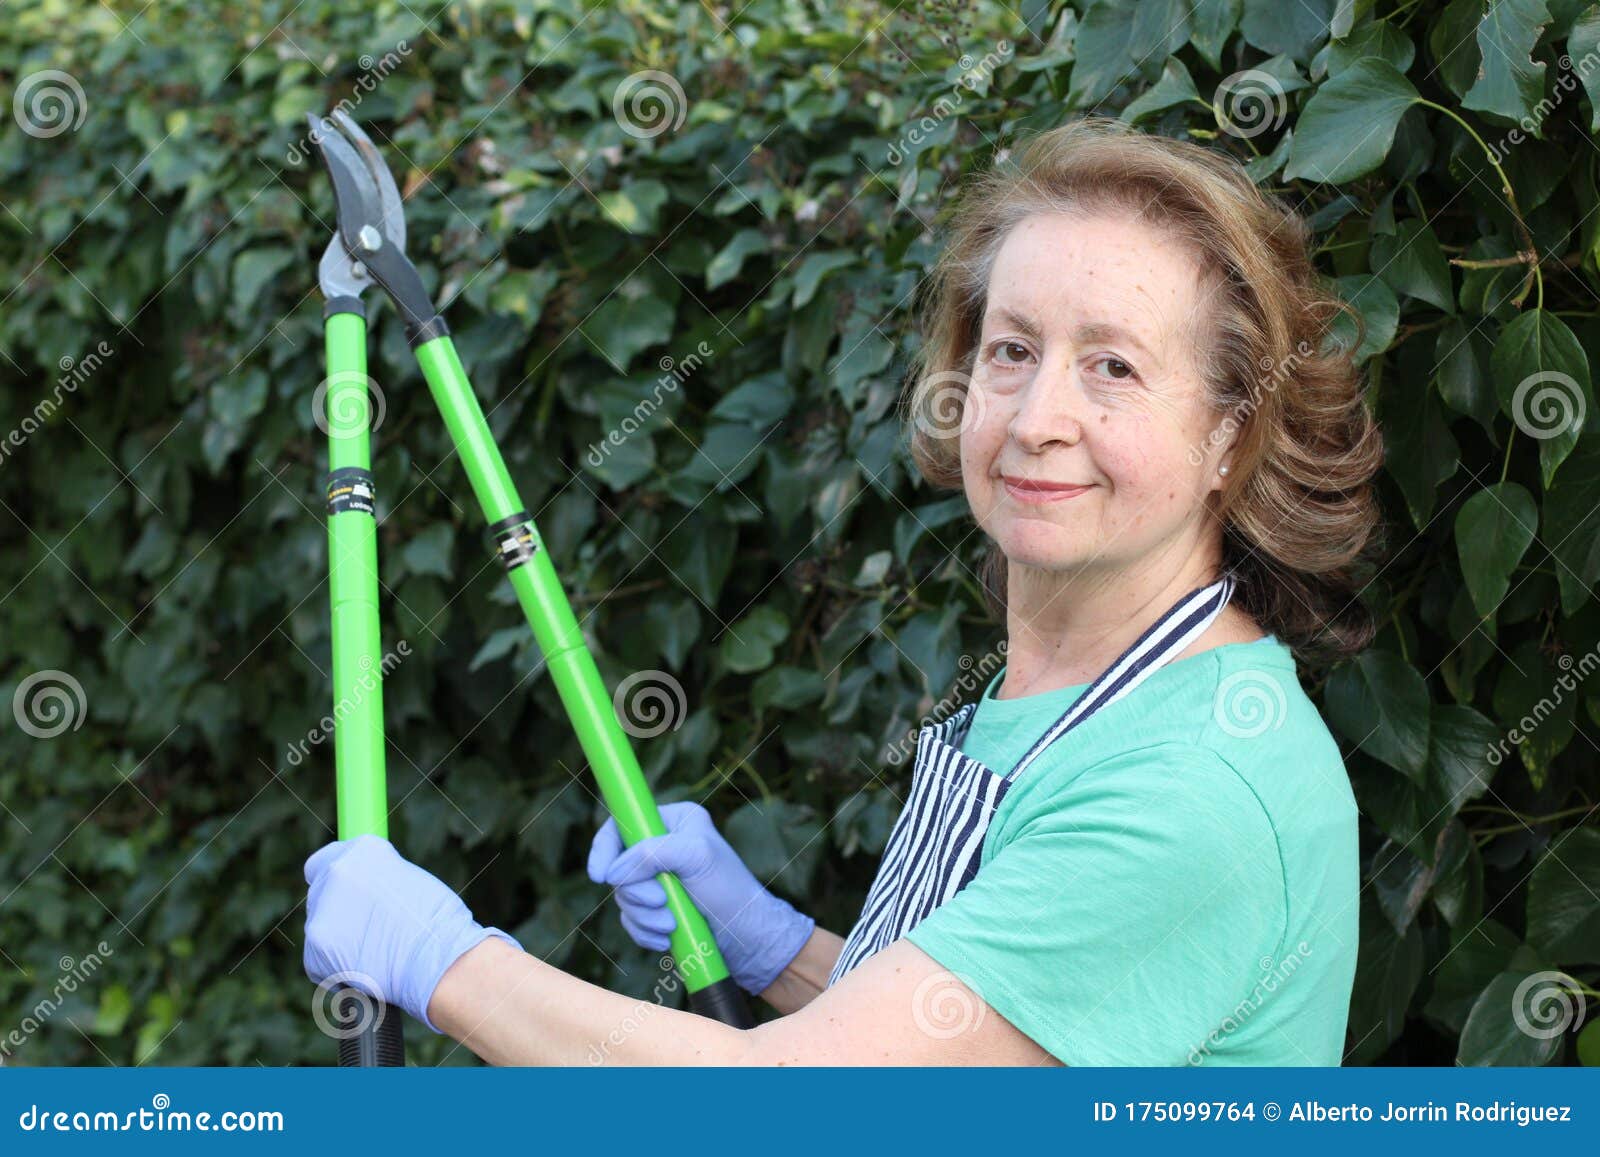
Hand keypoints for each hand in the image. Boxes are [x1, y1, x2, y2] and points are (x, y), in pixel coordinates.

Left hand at [303, 834, 520, 1032]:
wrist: (438, 960)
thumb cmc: (437, 921)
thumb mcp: (408, 880)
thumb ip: (376, 879)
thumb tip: (361, 890)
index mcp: (362, 850)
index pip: (325, 859)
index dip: (336, 877)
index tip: (346, 891)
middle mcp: (335, 873)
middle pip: (320, 892)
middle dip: (339, 908)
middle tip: (370, 927)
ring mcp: (320, 914)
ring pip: (320, 926)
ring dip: (339, 937)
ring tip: (376, 950)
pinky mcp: (313, 952)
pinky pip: (318, 958)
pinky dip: (337, 966)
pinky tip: (367, 968)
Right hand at [587, 801, 814, 995]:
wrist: (748, 939)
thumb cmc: (731, 892)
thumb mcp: (696, 857)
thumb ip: (651, 853)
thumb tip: (612, 872)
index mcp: (675, 821)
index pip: (623, 823)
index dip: (605, 848)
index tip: (600, 875)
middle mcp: (664, 846)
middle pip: (618, 866)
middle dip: (636, 892)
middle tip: (662, 902)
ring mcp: (660, 879)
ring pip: (624, 897)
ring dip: (645, 916)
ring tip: (672, 924)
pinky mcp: (659, 909)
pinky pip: (632, 920)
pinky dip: (645, 932)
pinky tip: (667, 938)